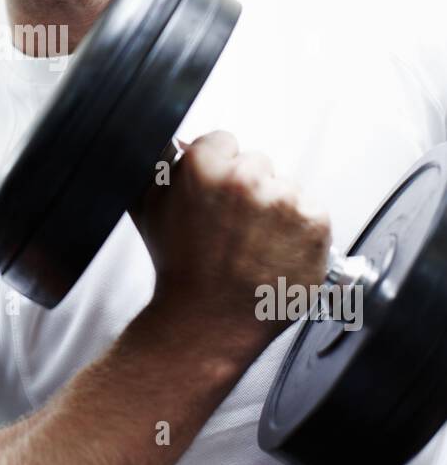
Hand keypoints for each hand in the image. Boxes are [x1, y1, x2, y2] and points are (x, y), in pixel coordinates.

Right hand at [130, 130, 331, 367]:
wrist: (207, 322)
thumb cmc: (180, 271)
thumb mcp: (150, 209)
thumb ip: (163, 168)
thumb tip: (177, 143)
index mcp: (203, 166)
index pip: (224, 142)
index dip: (220, 171)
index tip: (219, 197)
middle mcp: (245, 178)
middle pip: (258, 165)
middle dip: (249, 191)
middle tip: (234, 229)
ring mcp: (282, 201)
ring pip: (286, 190)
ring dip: (276, 212)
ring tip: (254, 246)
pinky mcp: (313, 225)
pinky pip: (311, 214)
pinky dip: (300, 233)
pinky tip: (275, 254)